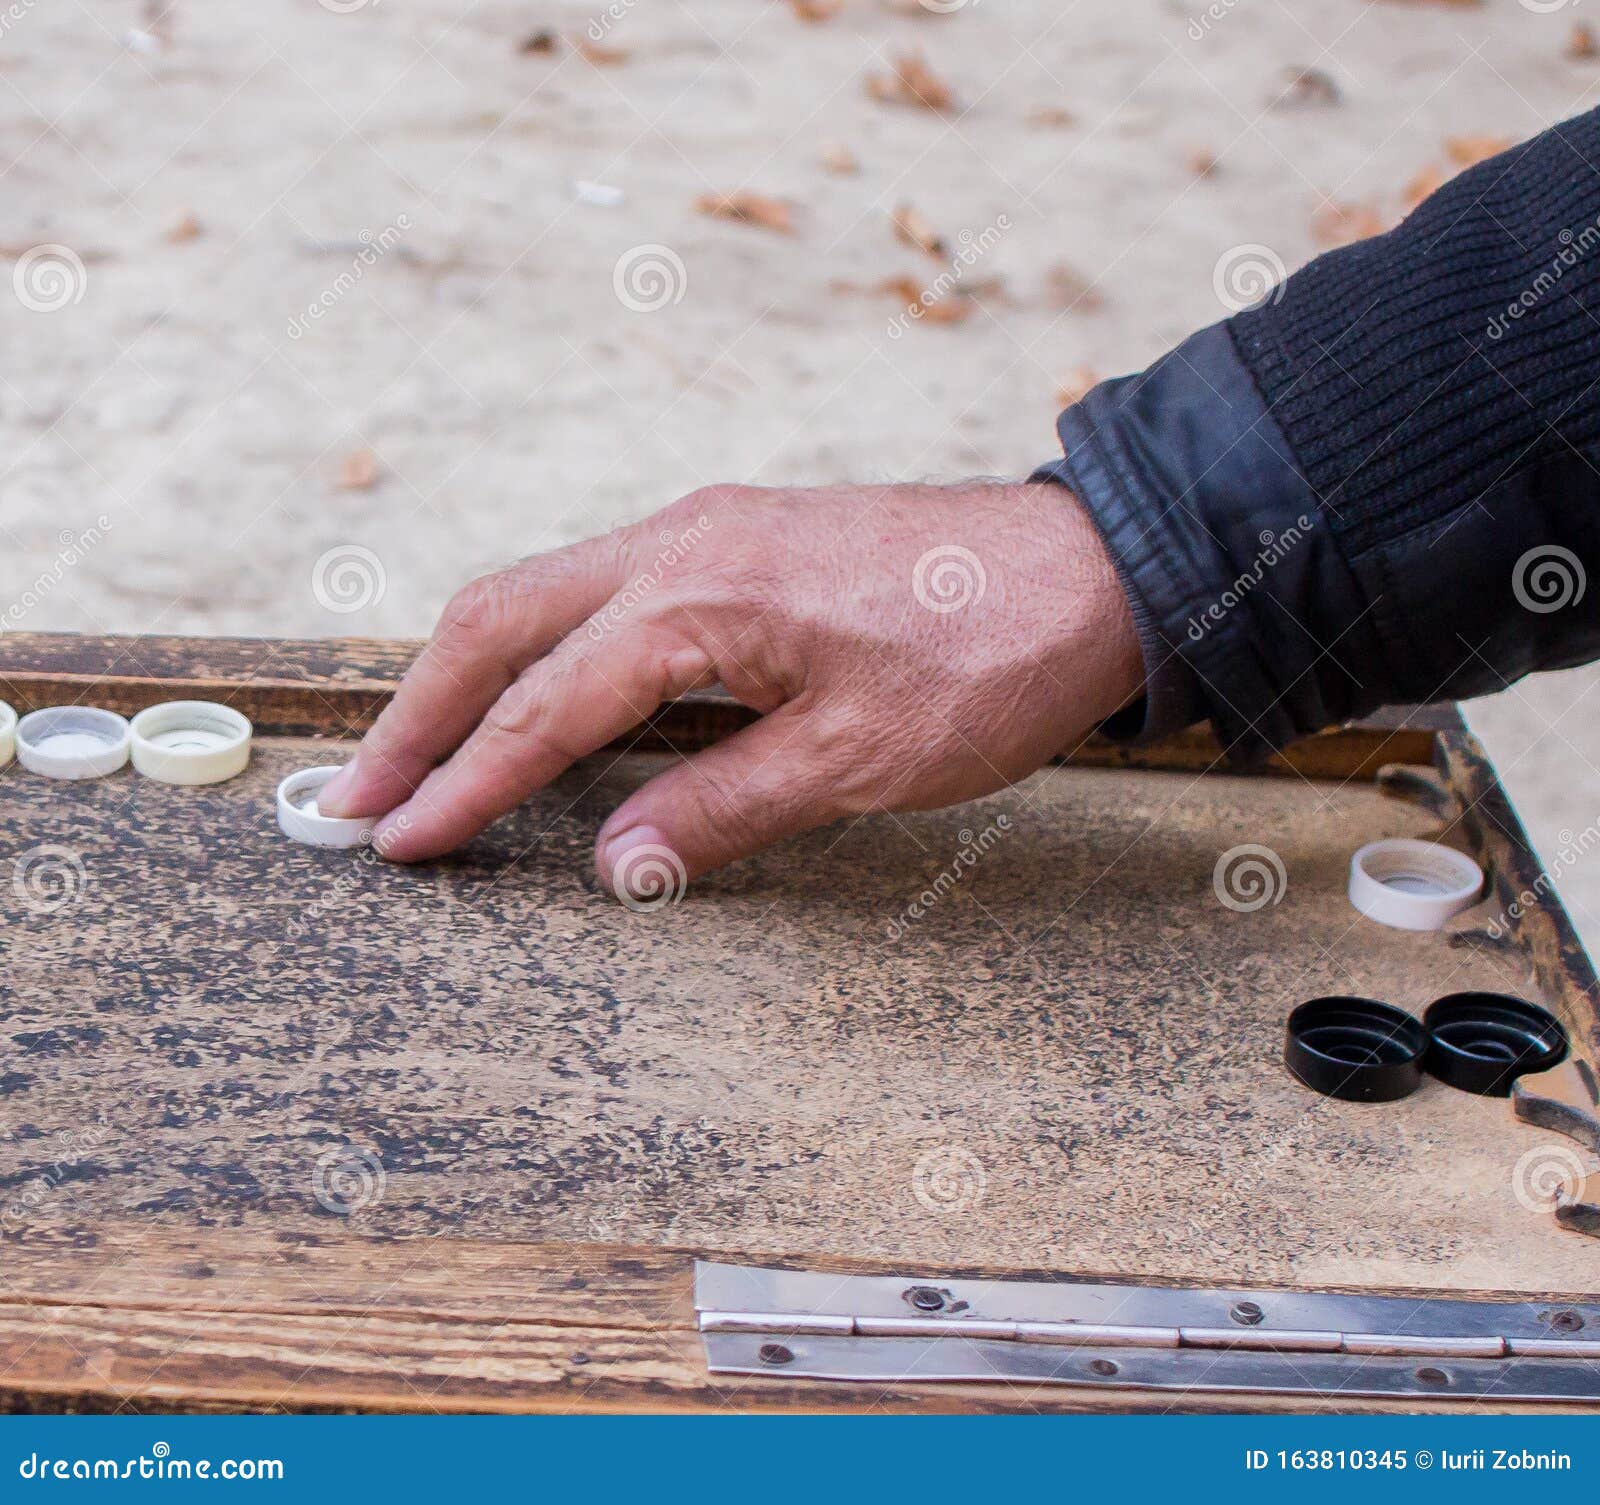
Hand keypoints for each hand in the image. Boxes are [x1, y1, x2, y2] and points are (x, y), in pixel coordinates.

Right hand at [316, 481, 1142, 898]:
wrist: (1089, 568)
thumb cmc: (989, 659)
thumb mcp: (858, 759)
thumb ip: (721, 808)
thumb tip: (613, 864)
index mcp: (698, 596)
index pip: (545, 706)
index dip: (465, 785)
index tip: (398, 842)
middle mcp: (680, 540)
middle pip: (500, 621)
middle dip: (421, 714)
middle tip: (357, 799)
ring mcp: (706, 525)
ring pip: (540, 590)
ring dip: (469, 672)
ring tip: (418, 753)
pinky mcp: (735, 534)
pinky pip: (598, 584)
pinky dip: (539, 644)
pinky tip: (532, 694)